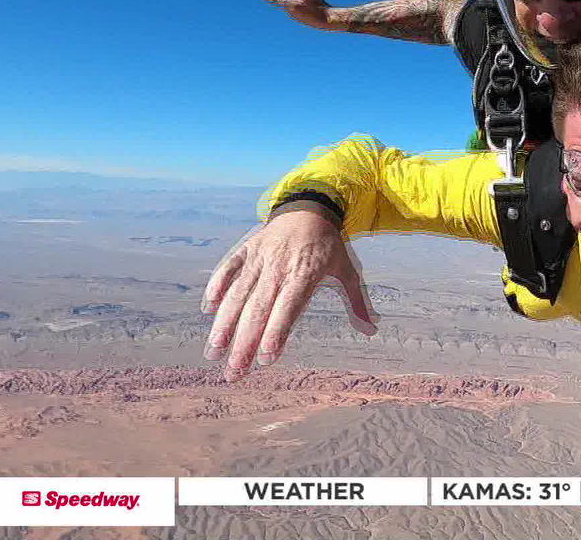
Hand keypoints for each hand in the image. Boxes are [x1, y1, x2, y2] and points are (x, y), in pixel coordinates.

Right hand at [201, 208, 376, 380]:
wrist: (309, 208)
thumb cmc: (329, 246)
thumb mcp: (347, 271)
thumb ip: (357, 302)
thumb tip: (372, 329)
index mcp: (305, 275)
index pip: (288, 308)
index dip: (276, 333)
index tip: (266, 358)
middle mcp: (279, 268)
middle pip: (258, 310)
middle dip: (243, 343)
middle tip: (233, 372)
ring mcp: (260, 258)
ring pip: (238, 294)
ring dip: (224, 324)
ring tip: (213, 351)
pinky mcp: (246, 249)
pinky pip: (228, 268)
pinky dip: (217, 287)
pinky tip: (208, 310)